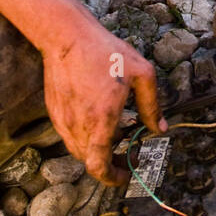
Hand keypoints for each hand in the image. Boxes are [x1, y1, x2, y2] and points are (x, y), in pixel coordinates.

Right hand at [40, 13, 166, 186]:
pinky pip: (69, 135)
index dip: (111, 178)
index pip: (98, 166)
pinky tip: (98, 119)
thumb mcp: (141, 74)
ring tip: (115, 133)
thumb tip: (160, 128)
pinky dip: (84, 136)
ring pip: (79, 149)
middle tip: (126, 153)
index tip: (124, 175)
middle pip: (90, 161)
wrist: (67, 37)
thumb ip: (151, 105)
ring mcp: (63, 120)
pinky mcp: (54, 112)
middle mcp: (79, 125)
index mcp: (101, 120)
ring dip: (97, 150)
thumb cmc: (106, 52)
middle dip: (109, 163)